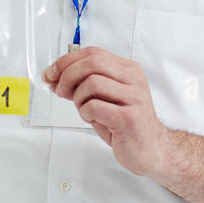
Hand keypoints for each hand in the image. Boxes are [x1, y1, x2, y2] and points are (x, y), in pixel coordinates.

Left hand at [44, 46, 170, 180]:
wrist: (152, 150)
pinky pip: (95, 106)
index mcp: (128, 70)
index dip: (66, 61)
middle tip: (60, 90)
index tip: (51, 73)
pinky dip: (85, 112)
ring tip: (84, 109)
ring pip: (92, 83)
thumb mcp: (105, 98)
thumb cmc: (127, 124)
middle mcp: (133, 80)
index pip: (93, 53)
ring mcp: (133, 98)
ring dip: (78, 98)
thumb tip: (55, 77)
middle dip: (67, 75)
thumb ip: (84, 85)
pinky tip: (92, 119)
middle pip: (92, 62)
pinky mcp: (128, 118)